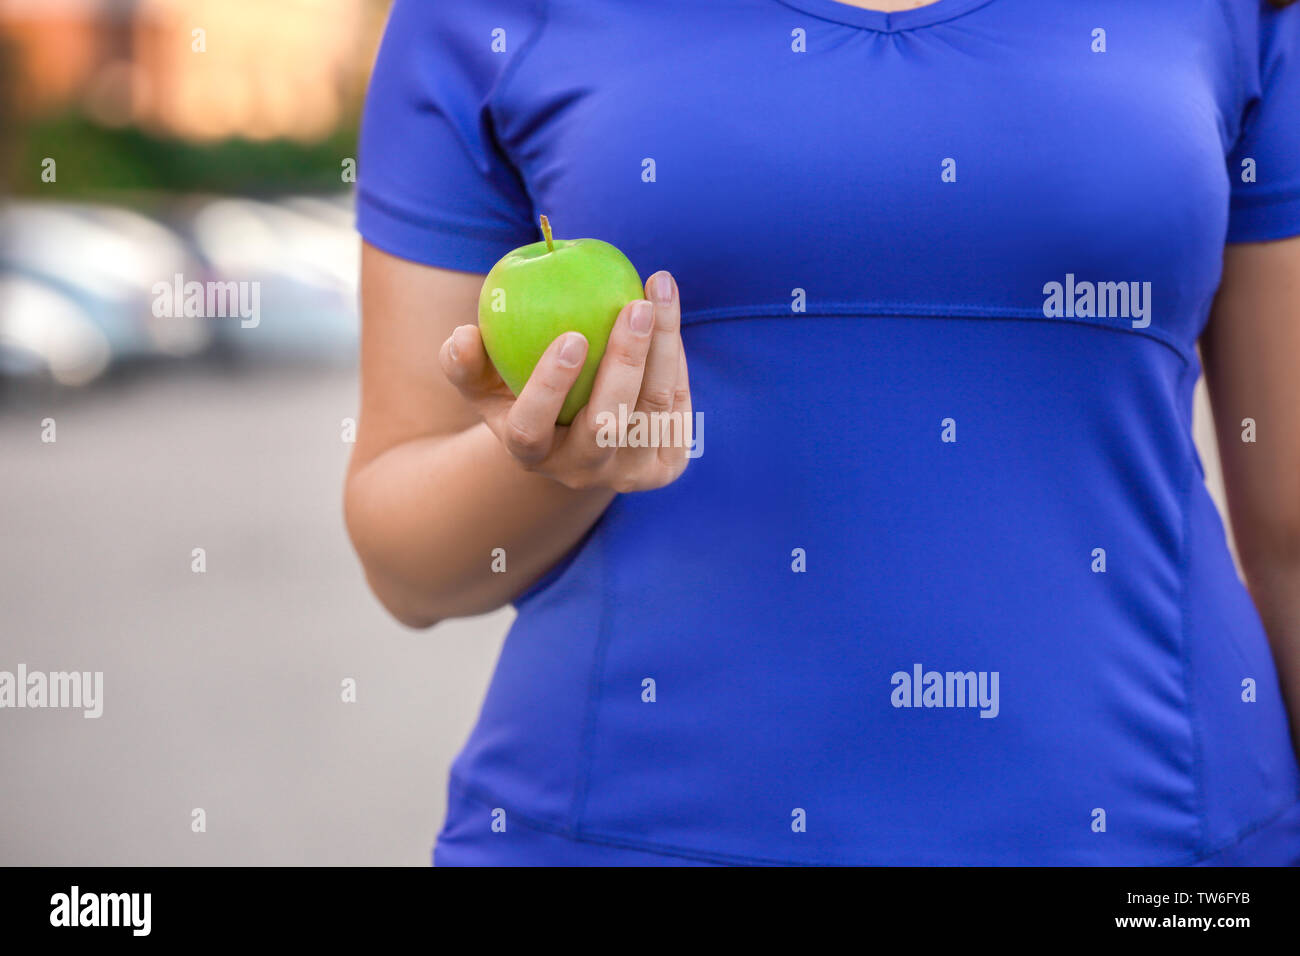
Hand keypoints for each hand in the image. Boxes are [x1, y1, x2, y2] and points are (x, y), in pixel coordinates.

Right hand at [439, 271, 691, 492]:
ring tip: (658, 288)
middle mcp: (581, 472)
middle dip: (625, 363)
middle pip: (607, 425)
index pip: (531, 429)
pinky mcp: (667, 464)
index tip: (572, 337)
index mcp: (531, 455)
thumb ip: (464, 361)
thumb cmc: (519, 392)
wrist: (576, 438)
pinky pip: (677, 404)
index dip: (549, 387)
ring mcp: (628, 474)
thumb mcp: (484, 381)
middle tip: (634, 306)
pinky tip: (667, 314)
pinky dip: (674, 357)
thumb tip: (463, 336)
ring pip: (653, 408)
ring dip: (662, 345)